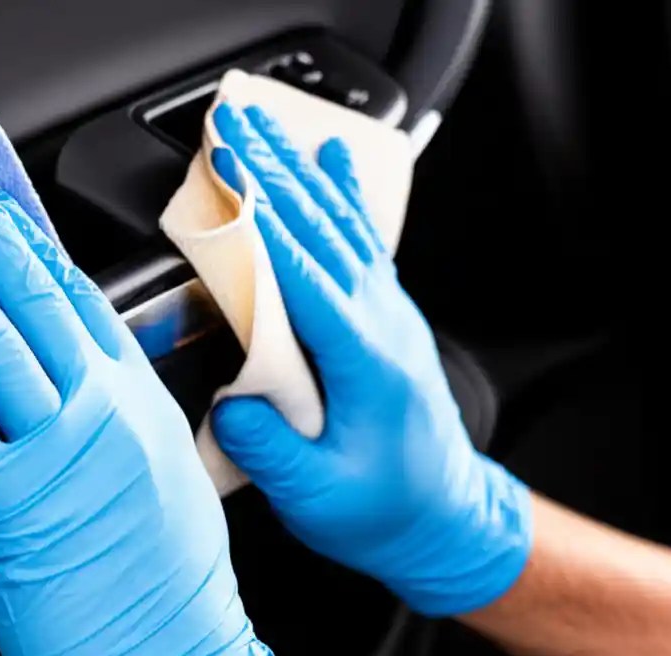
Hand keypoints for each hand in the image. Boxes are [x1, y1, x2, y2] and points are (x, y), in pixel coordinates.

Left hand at [0, 141, 302, 655]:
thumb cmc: (167, 590)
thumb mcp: (158, 477)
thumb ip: (104, 417)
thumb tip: (45, 380)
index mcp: (138, 400)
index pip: (79, 293)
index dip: (27, 234)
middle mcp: (104, 411)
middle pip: (32, 294)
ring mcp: (61, 453)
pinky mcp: (15, 504)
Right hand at [209, 104, 532, 616]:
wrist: (444, 517)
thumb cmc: (384, 508)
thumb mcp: (317, 494)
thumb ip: (268, 446)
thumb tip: (226, 401)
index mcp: (361, 355)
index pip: (302, 268)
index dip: (260, 216)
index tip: (229, 171)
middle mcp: (379, 320)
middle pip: (317, 228)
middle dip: (271, 171)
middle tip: (232, 123)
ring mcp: (386, 312)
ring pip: (338, 223)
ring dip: (296, 171)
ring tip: (263, 128)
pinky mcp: (383, 315)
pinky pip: (359, 239)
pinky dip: (341, 193)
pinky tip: (329, 160)